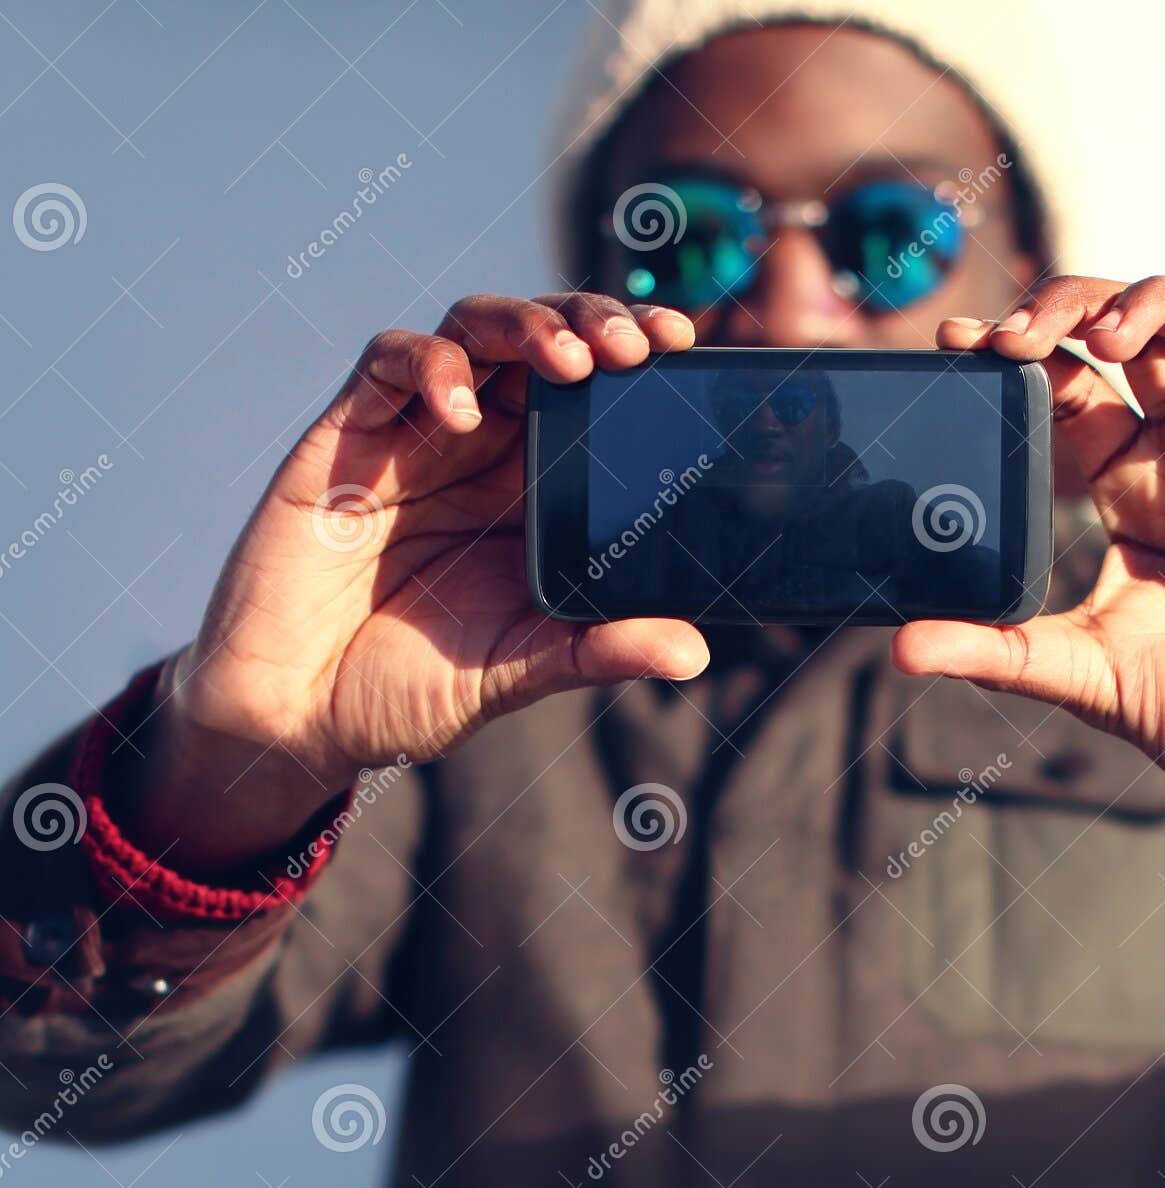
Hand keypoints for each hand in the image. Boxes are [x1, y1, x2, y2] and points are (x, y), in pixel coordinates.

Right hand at [126, 294, 707, 870]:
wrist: (297, 716)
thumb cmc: (409, 687)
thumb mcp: (520, 670)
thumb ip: (598, 650)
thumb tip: (694, 651)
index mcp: (532, 489)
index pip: (595, 393)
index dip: (636, 354)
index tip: (683, 345)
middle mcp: (480, 449)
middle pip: (541, 340)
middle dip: (592, 322)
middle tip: (637, 346)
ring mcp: (413, 435)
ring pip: (473, 331)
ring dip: (525, 326)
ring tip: (570, 360)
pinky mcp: (348, 436)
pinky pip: (388, 364)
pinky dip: (429, 369)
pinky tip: (463, 412)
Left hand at [895, 276, 1164, 905]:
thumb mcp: (1089, 674)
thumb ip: (1001, 652)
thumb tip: (901, 648)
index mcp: (1128, 487)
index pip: (1066, 385)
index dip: (1018, 351)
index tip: (956, 344)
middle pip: (1133, 327)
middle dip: (1073, 305)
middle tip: (1018, 333)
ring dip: (1158, 304)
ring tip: (1105, 339)